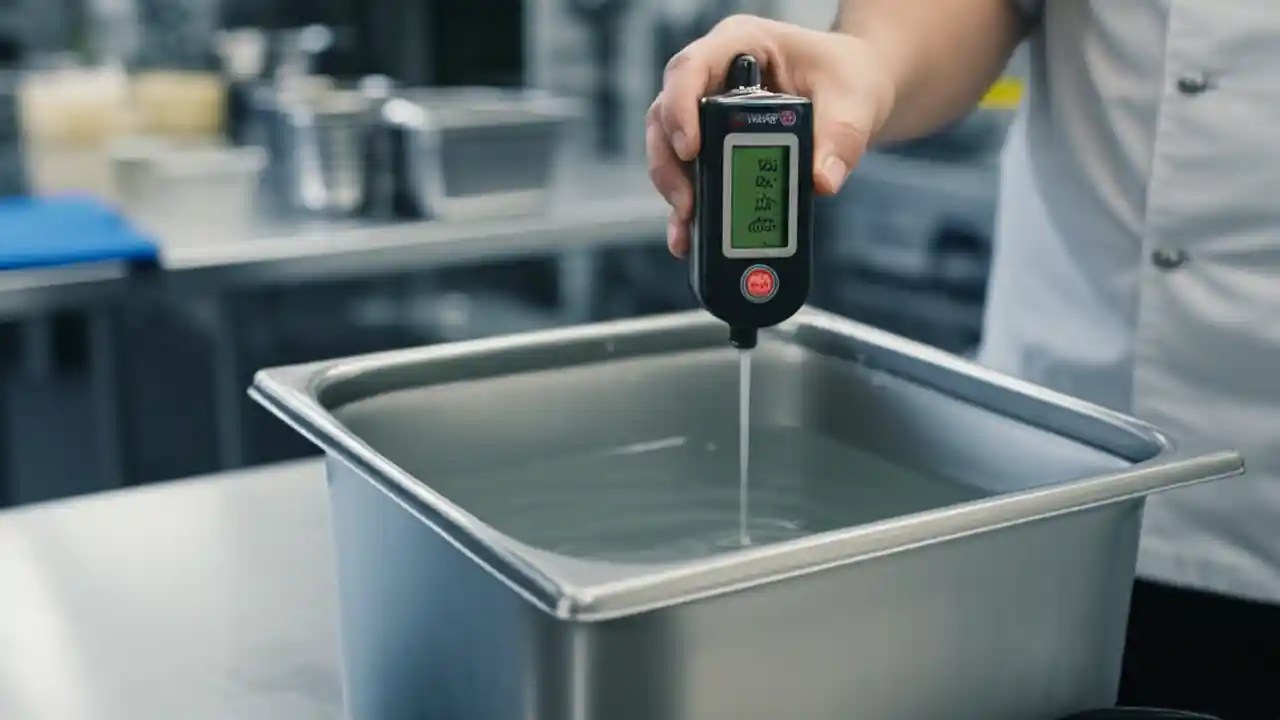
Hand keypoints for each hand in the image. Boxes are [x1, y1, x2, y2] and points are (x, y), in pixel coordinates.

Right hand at [647, 15, 896, 256]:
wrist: (852, 91)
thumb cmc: (848, 78)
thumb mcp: (853, 100)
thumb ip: (841, 137)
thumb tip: (822, 182)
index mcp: (741, 43)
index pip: (692, 67)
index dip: (680, 108)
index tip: (689, 149)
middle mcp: (713, 74)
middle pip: (666, 114)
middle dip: (669, 164)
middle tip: (687, 204)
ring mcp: (706, 110)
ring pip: (668, 147)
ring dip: (674, 189)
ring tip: (687, 228)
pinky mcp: (711, 144)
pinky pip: (689, 174)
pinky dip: (688, 206)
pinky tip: (690, 236)